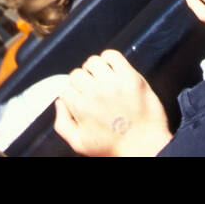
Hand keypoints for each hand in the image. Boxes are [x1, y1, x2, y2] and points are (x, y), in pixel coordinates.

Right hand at [54, 51, 170, 155]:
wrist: (144, 147)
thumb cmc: (113, 148)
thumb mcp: (79, 144)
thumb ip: (62, 124)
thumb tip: (59, 102)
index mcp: (81, 107)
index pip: (65, 88)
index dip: (71, 93)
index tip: (79, 97)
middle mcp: (95, 92)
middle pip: (76, 74)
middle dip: (80, 82)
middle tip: (90, 90)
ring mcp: (114, 83)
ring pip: (93, 62)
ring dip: (93, 69)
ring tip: (100, 79)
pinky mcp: (131, 77)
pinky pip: (113, 56)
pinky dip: (109, 58)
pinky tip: (111, 68)